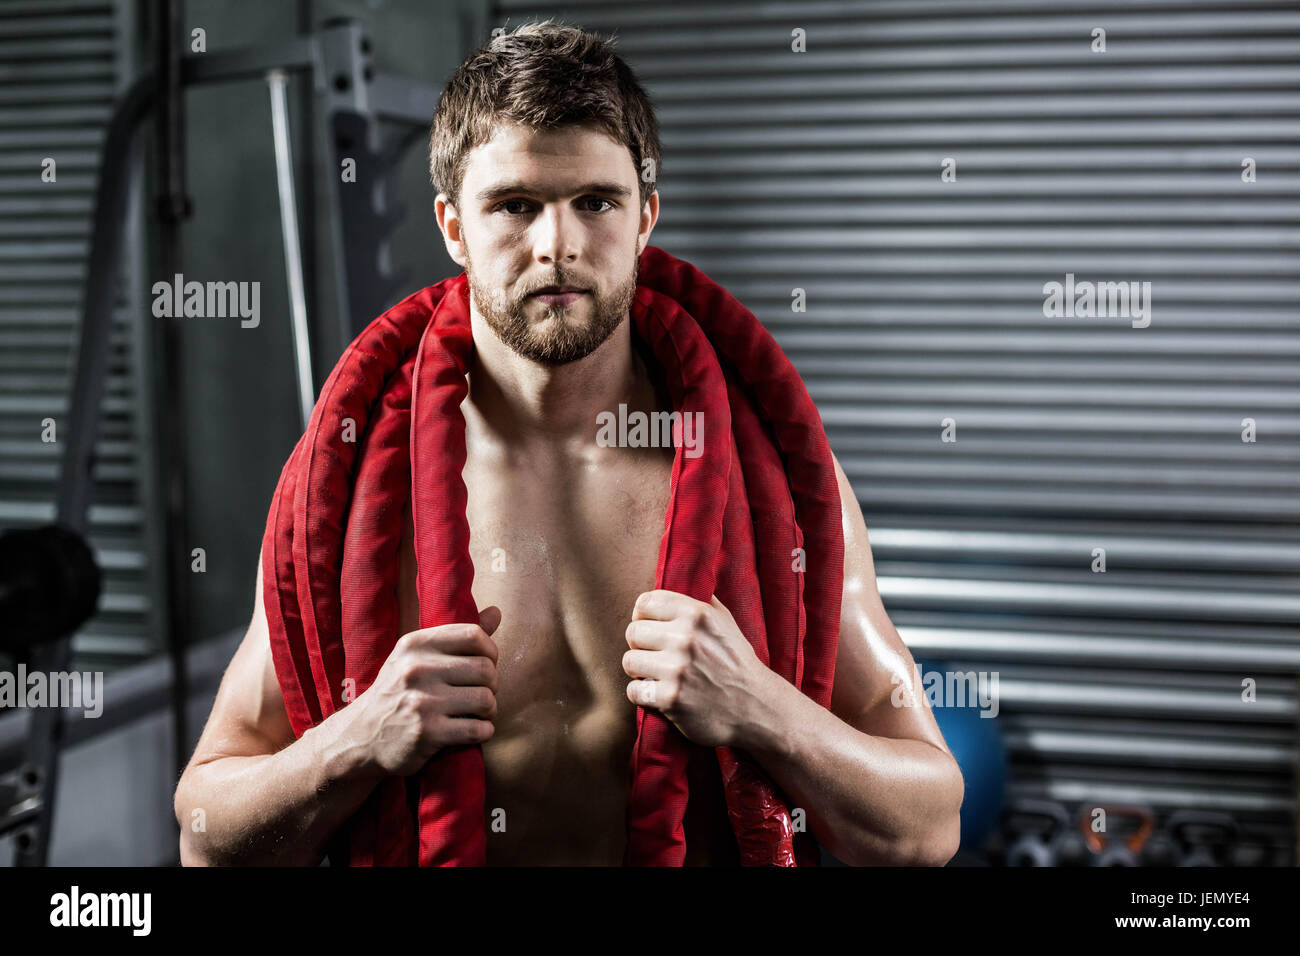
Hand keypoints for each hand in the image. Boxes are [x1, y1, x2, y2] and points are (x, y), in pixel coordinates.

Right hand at [342, 606, 501, 776]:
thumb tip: (496, 612)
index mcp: (415, 645)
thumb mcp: (416, 657)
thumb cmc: (397, 692)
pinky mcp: (427, 734)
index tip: (486, 664)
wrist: (360, 737)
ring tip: (478, 713)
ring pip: (485, 700)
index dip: (490, 651)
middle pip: (485, 669)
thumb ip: (458, 637)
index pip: (473, 635)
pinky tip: (474, 731)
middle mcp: (417, 669)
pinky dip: (484, 732)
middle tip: (482, 694)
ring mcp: (422, 702)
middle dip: (492, 684)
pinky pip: (478, 729)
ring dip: (489, 710)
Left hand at [622, 591, 770, 747]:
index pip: (644, 603)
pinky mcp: (670, 698)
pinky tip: (658, 694)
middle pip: (633, 632)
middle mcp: (685, 637)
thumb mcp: (725, 622)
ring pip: (629, 661)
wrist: (756, 707)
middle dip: (640, 645)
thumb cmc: (738, 663)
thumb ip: (701, 601)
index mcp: (697, 613)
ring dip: (639, 670)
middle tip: (654, 655)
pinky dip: (643, 695)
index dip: (642, 617)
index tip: (649, 627)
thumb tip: (680, 579)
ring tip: (655, 674)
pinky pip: (633, 690)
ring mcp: (677, 669)